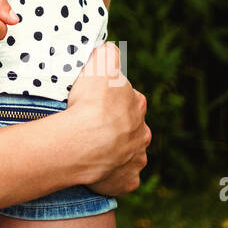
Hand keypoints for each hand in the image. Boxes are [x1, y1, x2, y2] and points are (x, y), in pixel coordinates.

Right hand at [63, 43, 149, 195]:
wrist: (85, 142)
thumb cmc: (91, 103)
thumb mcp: (99, 64)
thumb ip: (107, 53)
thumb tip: (109, 48)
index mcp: (137, 104)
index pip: (128, 98)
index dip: (112, 99)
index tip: (96, 102)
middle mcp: (142, 132)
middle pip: (131, 127)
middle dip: (117, 127)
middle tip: (93, 127)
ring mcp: (137, 158)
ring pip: (128, 153)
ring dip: (116, 151)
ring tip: (92, 150)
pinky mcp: (128, 179)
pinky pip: (123, 177)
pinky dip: (113, 175)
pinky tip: (98, 170)